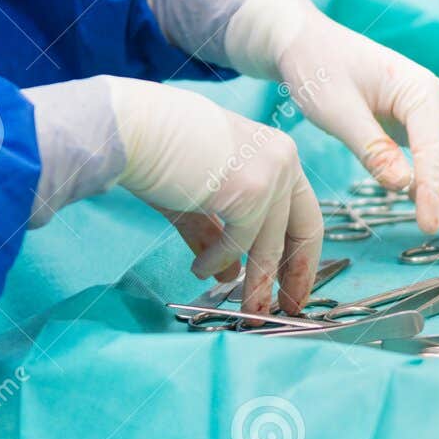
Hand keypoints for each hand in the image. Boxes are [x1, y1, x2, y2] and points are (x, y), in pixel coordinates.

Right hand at [25, 77, 321, 314]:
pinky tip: (200, 271)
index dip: (302, 258)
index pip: (304, 215)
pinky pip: (238, 242)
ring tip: (247, 311)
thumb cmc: (161, 152)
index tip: (295, 289)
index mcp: (279, 153)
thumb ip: (218, 233)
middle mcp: (284, 159)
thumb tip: (231, 276)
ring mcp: (270, 173)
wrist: (134, 127)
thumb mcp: (201, 197)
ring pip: (270, 245)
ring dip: (256, 284)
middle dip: (291, 278)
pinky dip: (217, 261)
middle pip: (300, 234)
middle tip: (285, 312)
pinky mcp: (251, 190)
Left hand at [276, 17, 438, 232]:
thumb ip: (371, 149)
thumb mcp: (337, 111)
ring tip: (412, 201)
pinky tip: (407, 186)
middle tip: (424, 212)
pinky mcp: (417, 121)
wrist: (307, 45)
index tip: (428, 224)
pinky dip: (432, 173)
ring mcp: (429, 108)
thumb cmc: (319, 70)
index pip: (436, 147)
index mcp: (418, 89)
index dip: (434, 189)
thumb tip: (404, 186)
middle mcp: (433, 97)